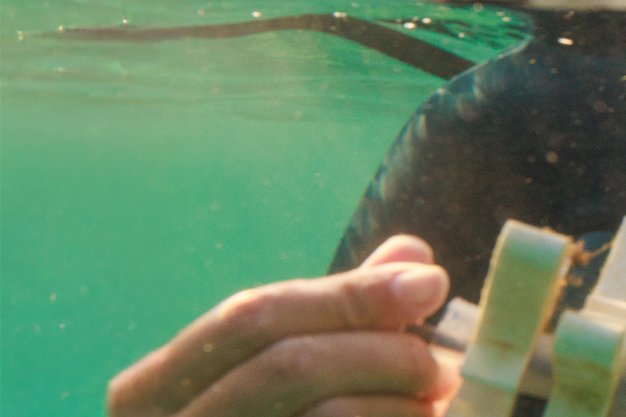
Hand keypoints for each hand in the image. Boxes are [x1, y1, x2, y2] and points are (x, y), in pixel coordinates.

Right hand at [107, 235, 459, 416]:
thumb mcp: (276, 378)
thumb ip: (334, 319)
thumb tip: (411, 256)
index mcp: (153, 391)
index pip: (253, 315)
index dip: (348, 293)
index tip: (431, 283)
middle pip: (287, 364)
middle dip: (380, 352)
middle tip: (440, 366)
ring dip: (396, 405)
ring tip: (435, 406)